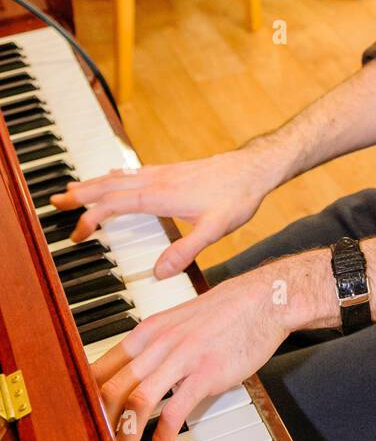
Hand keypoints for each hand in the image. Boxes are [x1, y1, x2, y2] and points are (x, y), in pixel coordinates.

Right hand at [49, 151, 269, 277]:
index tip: (77, 235)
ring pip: (120, 176)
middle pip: (110, 185)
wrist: (255, 168)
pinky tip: (112, 176)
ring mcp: (165, 173)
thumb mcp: (216, 228)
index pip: (116, 205)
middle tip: (55, 202)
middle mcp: (159, 180)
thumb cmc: (238, 196)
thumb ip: (187, 250)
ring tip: (72, 189)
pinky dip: (115, 176)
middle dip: (81, 194)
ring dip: (94, 183)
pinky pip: (134, 172)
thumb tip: (159, 272)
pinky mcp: (173, 170)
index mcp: (163, 195)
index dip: (92, 217)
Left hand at [93, 266, 296, 440]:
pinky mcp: (205, 374)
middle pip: (112, 389)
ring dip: (125, 439)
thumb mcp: (179, 322)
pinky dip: (161, 440)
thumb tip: (135, 376)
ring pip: (137, 402)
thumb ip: (155, 346)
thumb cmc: (226, 312)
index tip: (86, 424)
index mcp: (148, 330)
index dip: (88, 401)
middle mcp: (159, 342)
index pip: (102, 367)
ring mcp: (182, 358)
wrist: (264, 300)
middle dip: (101, 427)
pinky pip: (173, 414)